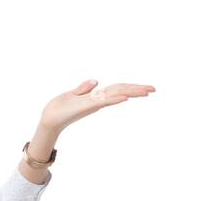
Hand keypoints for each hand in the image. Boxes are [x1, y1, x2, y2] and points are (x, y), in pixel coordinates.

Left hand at [40, 79, 154, 132]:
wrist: (48, 119)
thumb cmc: (58, 108)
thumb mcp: (72, 95)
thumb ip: (83, 88)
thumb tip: (96, 81)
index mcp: (96, 97)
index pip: (117, 89)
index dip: (132, 87)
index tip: (146, 88)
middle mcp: (97, 100)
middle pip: (121, 91)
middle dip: (137, 90)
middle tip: (154, 89)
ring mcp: (93, 104)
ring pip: (115, 95)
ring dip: (131, 92)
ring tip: (146, 91)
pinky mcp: (85, 107)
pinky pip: (102, 101)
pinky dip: (114, 99)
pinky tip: (125, 97)